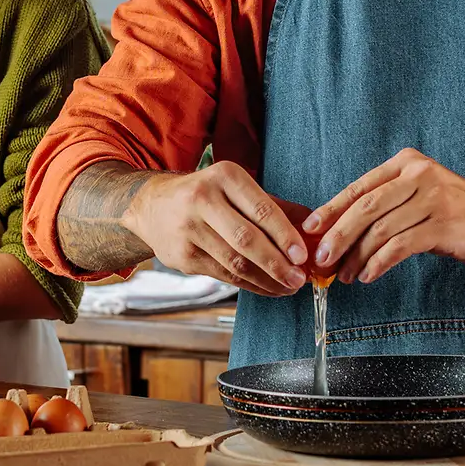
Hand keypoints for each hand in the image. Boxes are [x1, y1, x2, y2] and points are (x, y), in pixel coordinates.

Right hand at [123, 161, 307, 296]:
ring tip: (288, 287)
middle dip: (278, 263)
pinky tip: (268, 288)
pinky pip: (223, 275)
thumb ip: (275, 206)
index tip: (303, 255)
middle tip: (299, 279)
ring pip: (235, 262)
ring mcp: (189, 229)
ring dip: (267, 279)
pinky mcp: (183, 256)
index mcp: (224, 176)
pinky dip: (250, 285)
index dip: (285, 235)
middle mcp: (203, 199)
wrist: (151, 206)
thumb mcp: (236, 188)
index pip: (261, 209)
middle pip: (247, 239)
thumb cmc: (206, 195)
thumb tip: (313, 226)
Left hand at [306, 148, 464, 283]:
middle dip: (338, 236)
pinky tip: (369, 274)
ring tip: (346, 275)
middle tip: (322, 259)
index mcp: (405, 164)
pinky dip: (379, 262)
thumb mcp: (418, 200)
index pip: (359, 187)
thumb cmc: (454, 215)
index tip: (310, 230)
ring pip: (381, 229)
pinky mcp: (444, 223)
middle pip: (365, 207)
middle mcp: (418, 174)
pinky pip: (401, 245)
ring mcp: (433, 197)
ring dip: (357, 257)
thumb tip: (338, 234)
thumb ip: (385, 209)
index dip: (331, 210)